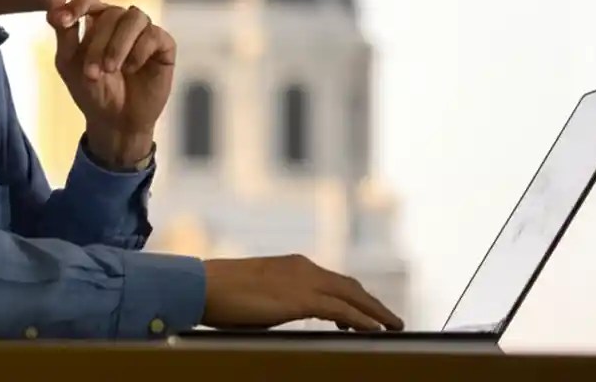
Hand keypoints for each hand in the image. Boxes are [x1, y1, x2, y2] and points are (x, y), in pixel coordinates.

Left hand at [47, 0, 174, 167]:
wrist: (116, 122)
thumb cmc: (92, 91)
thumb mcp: (68, 64)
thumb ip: (64, 35)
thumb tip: (53, 12)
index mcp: (96, 21)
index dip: (77, 5)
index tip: (64, 22)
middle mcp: (121, 21)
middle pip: (110, 13)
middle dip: (98, 44)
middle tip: (92, 73)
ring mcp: (144, 31)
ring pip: (134, 17)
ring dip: (118, 44)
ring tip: (111, 69)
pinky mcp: (164, 45)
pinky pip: (153, 35)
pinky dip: (139, 52)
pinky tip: (132, 69)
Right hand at [201, 255, 403, 331]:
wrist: (203, 285)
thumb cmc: (222, 294)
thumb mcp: (258, 296)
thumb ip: (279, 301)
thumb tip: (285, 313)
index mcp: (294, 265)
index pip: (334, 281)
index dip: (355, 296)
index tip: (368, 311)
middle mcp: (304, 268)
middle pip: (351, 286)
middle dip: (373, 303)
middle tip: (390, 319)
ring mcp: (304, 281)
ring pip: (352, 296)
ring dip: (375, 312)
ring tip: (391, 325)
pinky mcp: (301, 298)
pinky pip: (341, 310)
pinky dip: (361, 319)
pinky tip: (373, 330)